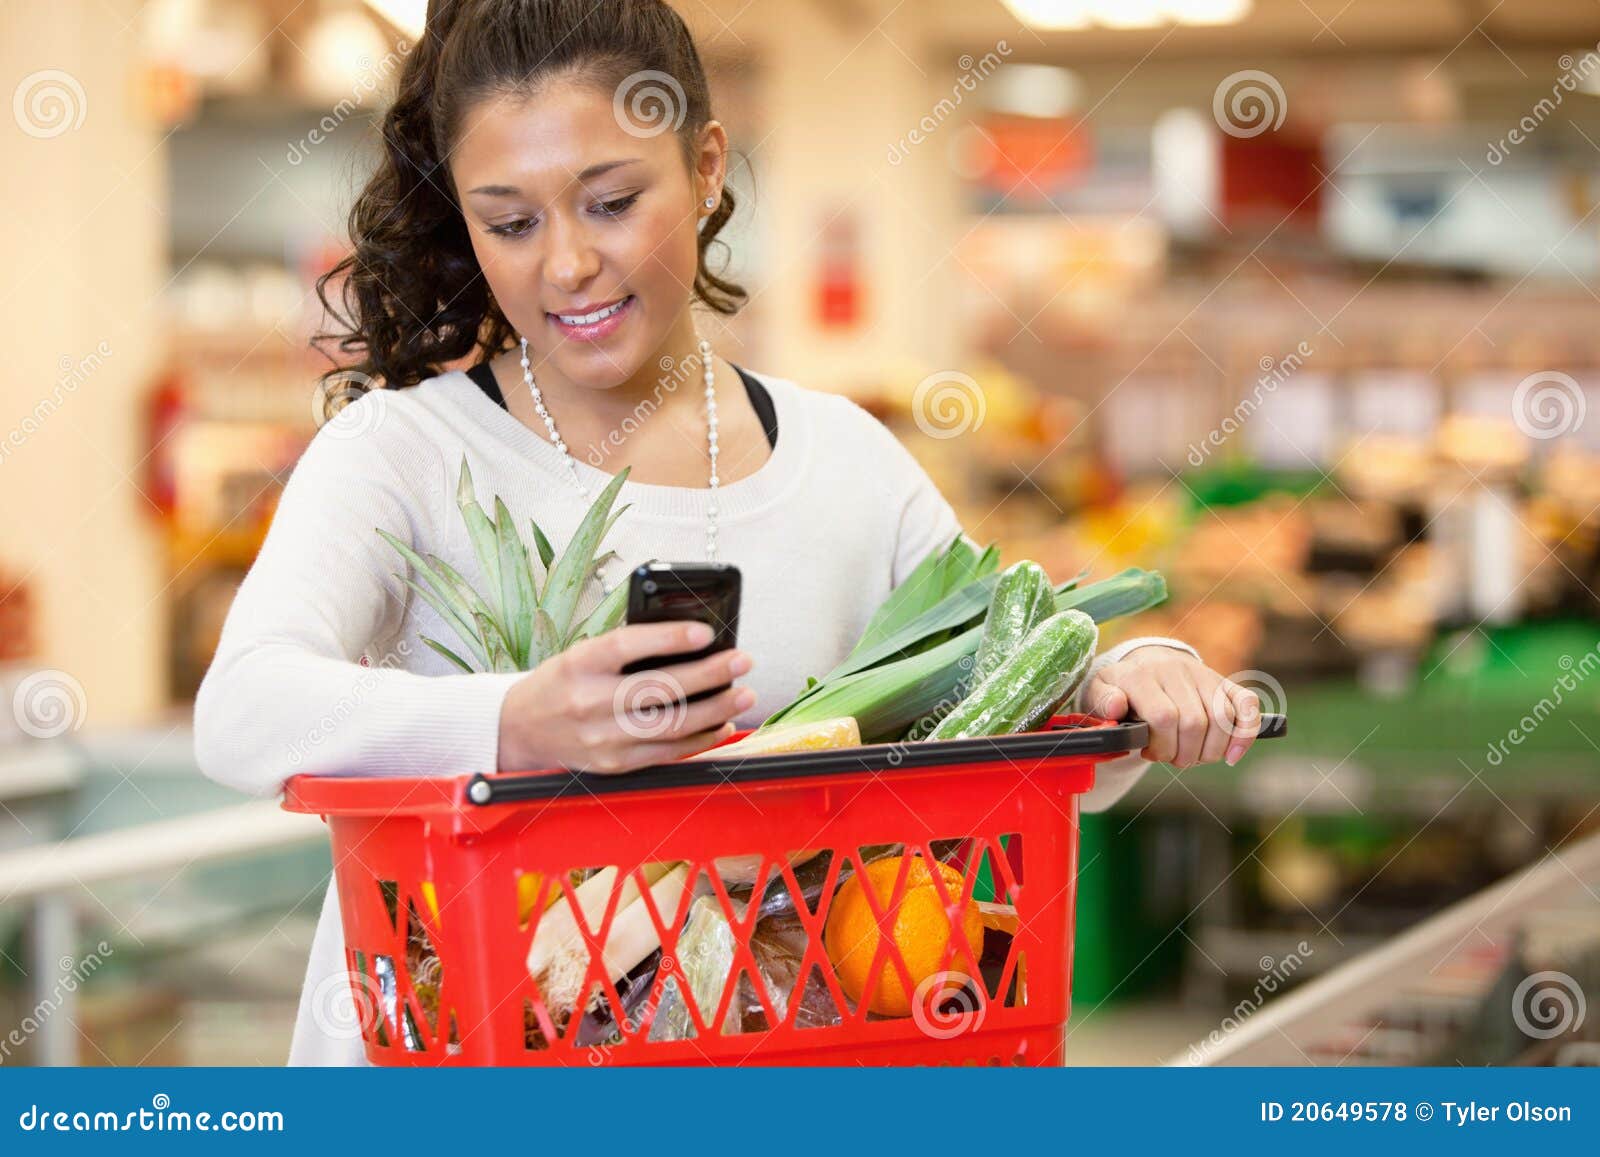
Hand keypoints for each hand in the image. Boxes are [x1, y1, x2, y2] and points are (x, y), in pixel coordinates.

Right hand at [497, 621, 755, 773]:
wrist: (520, 729)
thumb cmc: (561, 683)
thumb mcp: (582, 654)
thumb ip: (627, 649)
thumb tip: (691, 643)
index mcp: (579, 664)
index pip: (629, 646)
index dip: (671, 639)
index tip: (707, 632)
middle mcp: (589, 702)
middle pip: (660, 688)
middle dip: (710, 674)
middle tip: (743, 661)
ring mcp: (603, 738)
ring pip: (671, 725)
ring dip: (716, 709)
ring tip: (744, 693)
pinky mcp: (615, 764)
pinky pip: (667, 753)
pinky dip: (701, 739)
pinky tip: (722, 724)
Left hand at [1077, 645, 1260, 767]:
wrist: (1144, 664)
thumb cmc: (1121, 689)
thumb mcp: (1098, 693)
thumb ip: (1102, 701)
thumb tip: (1115, 706)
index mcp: (1142, 674)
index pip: (1164, 716)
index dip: (1161, 746)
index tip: (1149, 753)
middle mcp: (1176, 670)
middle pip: (1195, 722)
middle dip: (1183, 752)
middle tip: (1171, 758)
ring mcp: (1203, 675)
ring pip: (1223, 718)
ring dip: (1209, 750)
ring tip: (1190, 755)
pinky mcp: (1224, 682)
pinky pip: (1248, 705)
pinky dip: (1244, 734)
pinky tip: (1230, 755)